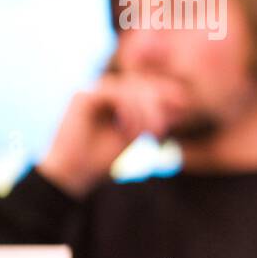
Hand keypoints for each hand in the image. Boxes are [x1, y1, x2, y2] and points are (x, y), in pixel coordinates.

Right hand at [37, 73, 189, 196]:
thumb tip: (183, 99)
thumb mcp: (137, 135)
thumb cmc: (104, 158)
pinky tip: (129, 132)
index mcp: (118, 96)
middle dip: (156, 106)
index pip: (148, 85)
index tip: (182, 108)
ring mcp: (94, 89)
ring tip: (144, 136)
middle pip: (142, 83)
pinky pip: (116, 93)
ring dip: (145, 112)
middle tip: (157, 132)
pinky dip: (129, 111)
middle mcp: (105, 89)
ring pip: (132, 87)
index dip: (167, 93)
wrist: (74, 174)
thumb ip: (154, 117)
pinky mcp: (83, 95)